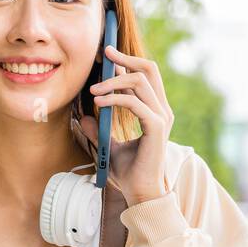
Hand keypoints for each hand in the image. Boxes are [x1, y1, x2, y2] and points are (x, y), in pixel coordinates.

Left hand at [76, 43, 173, 205]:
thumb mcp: (108, 146)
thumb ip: (99, 130)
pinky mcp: (156, 127)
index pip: (146, 76)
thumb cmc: (128, 172)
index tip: (108, 55)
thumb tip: (85, 117)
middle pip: (149, 70)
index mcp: (155, 111)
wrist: (139, 193)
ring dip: (113, 81)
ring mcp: (161, 117)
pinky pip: (134, 102)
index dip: (128, 61)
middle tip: (104, 53)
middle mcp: (161, 110)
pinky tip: (98, 104)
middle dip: (125, 58)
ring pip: (140, 81)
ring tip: (93, 91)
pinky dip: (114, 99)